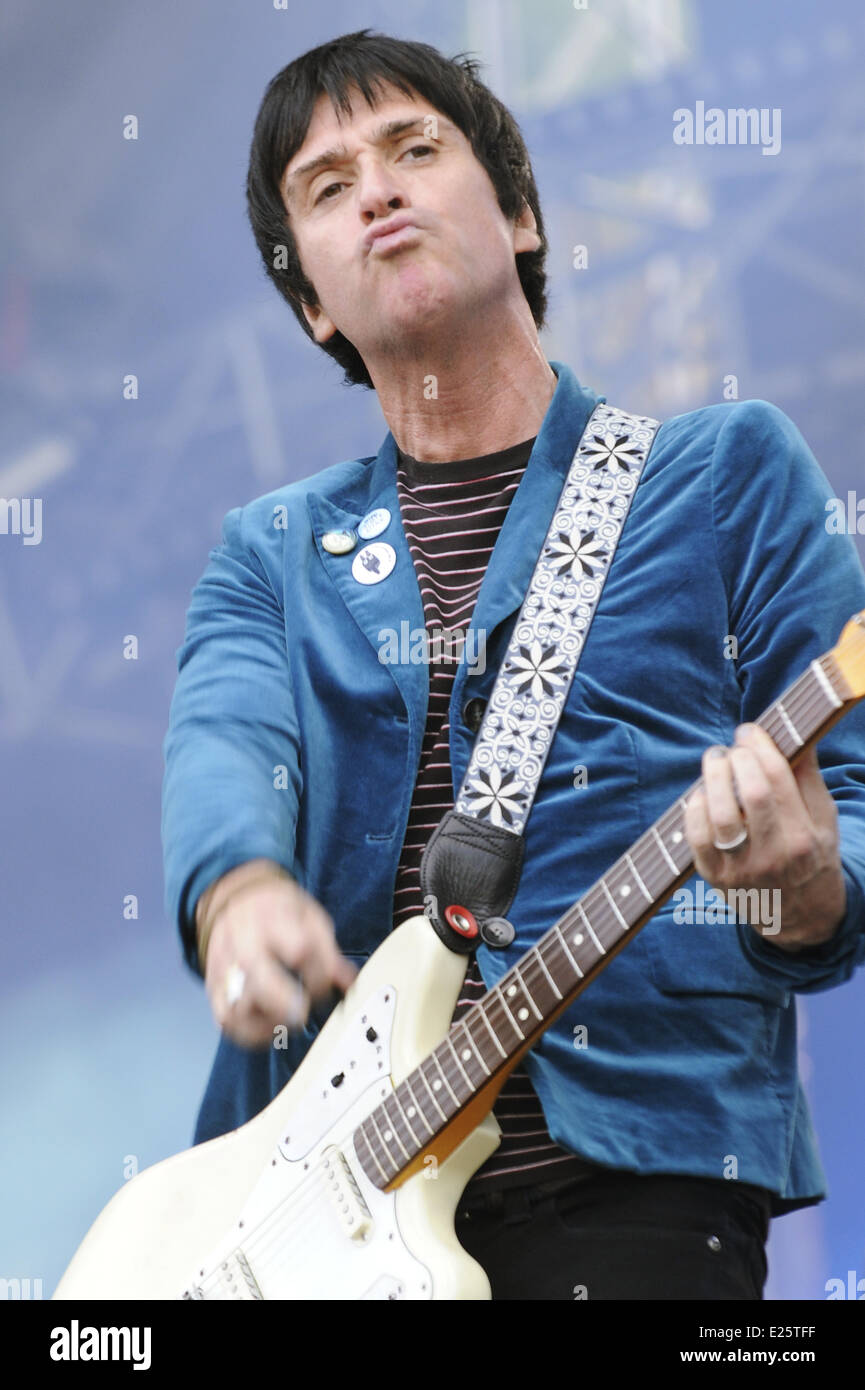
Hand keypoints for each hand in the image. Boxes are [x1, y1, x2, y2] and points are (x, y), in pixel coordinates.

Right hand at [198, 867, 357, 1045]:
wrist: (234, 900)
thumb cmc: (276, 910)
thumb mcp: (308, 916)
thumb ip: (328, 951)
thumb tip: (349, 983)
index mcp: (272, 918)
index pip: (299, 949)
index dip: (319, 973)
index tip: (326, 984)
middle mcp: (243, 941)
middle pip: (257, 974)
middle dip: (284, 1001)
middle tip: (303, 1013)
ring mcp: (225, 966)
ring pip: (236, 1005)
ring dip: (267, 1022)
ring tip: (289, 1021)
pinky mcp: (215, 987)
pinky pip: (226, 1020)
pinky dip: (250, 1033)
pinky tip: (271, 1029)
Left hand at [683, 723, 846, 951]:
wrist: (798, 914)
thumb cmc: (812, 856)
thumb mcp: (823, 819)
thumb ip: (807, 777)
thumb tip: (796, 734)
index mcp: (804, 837)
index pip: (779, 780)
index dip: (760, 747)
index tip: (749, 731)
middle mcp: (774, 855)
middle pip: (751, 793)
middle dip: (737, 759)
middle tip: (732, 748)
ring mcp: (741, 869)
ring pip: (719, 814)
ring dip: (712, 778)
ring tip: (715, 761)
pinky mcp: (714, 877)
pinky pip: (695, 836)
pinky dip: (693, 808)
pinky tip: (702, 793)